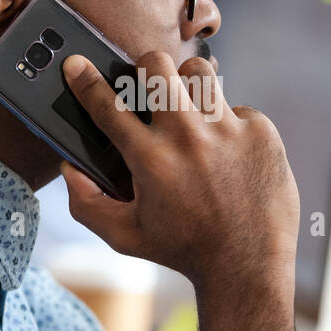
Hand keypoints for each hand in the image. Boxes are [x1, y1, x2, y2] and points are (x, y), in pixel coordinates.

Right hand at [60, 50, 299, 296]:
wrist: (248, 266)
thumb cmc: (185, 250)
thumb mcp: (125, 236)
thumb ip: (87, 204)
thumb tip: (69, 169)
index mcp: (150, 159)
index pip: (107, 105)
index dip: (85, 80)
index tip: (76, 64)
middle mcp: (188, 137)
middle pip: (156, 64)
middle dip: (145, 68)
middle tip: (148, 86)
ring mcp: (228, 129)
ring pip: (200, 72)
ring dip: (189, 86)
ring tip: (191, 111)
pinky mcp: (260, 131)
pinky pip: (237, 107)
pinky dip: (228, 124)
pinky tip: (229, 152)